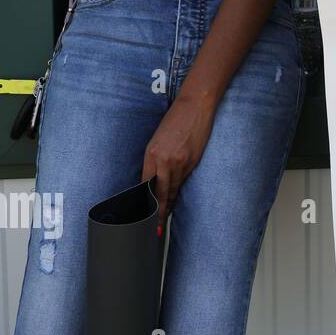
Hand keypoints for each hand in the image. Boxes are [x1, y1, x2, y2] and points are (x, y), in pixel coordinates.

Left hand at [141, 98, 214, 217]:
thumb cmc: (177, 119)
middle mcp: (163, 160)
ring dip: (167, 206)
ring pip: (171, 191)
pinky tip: (175, 201)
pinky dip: (177, 193)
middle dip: (155, 212)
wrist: (195, 106)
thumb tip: (155, 176)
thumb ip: (157, 158)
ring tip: (162, 221)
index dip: (143, 201)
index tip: (139, 213)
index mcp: (151, 153)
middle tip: (153, 228)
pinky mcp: (192, 161)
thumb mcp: (159, 139)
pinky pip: (182, 182)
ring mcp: (179, 162)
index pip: (144, 184)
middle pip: (158, 193)